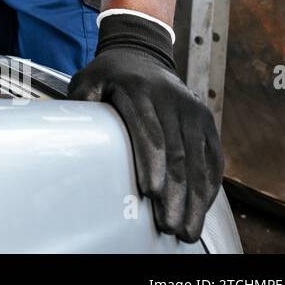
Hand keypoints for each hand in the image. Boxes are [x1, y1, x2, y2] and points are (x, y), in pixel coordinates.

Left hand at [68, 12, 223, 242]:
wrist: (141, 55)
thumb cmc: (110, 76)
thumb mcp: (89, 79)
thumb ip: (82, 101)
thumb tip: (72, 126)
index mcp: (139, 90)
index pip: (149, 133)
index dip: (151, 164)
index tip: (150, 193)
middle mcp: (171, 100)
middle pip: (177, 153)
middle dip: (175, 193)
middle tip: (170, 225)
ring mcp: (193, 110)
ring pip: (198, 160)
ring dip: (195, 198)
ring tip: (188, 228)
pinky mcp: (207, 121)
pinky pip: (213, 157)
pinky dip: (209, 186)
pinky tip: (202, 208)